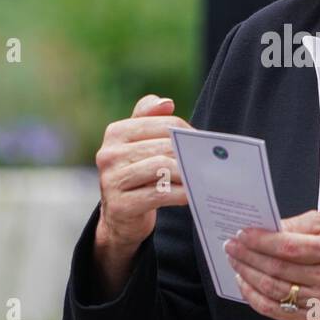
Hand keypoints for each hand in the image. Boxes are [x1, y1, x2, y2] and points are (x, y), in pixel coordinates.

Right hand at [92, 94, 190, 265]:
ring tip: (202, 177)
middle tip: (210, 162)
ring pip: (162, 168)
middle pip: (164, 146)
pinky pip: (159, 194)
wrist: (119, 216)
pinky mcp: (120, 205)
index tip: (202, 144)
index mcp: (116, 132)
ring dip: (187, 173)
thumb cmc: (136, 173)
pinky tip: (192, 195)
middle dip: (189, 154)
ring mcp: (112, 180)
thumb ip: (150, 117)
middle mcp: (109, 154)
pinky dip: (181, 194)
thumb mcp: (138, 142)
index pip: (162, 123)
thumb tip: (167, 103)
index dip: (187, 133)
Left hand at [224, 210, 319, 319]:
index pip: (290, 247)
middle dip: (248, 256)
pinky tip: (245, 283)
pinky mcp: (313, 319)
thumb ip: (297, 225)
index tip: (242, 235)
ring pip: (274, 290)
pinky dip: (254, 297)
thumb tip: (267, 229)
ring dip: (247, 275)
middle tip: (231, 247)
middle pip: (278, 269)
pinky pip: (275, 311)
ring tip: (236, 262)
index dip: (261, 241)